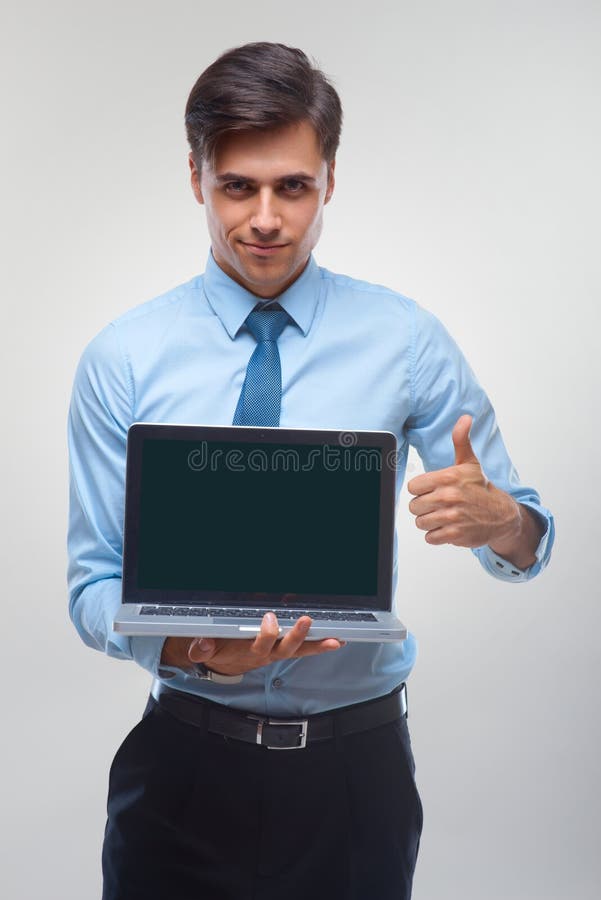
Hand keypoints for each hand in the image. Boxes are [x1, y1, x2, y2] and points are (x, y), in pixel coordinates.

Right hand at [160, 612, 344, 676]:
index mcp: (247, 653)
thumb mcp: (204, 650)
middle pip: (285, 649)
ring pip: (299, 650)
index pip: (260, 645)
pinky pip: (304, 649)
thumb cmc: (217, 650)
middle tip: (305, 620)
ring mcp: (277, 653)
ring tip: (334, 640)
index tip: (270, 618)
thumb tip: (203, 643)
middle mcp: (266, 654)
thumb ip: (201, 648)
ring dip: (316, 645)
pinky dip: (319, 645)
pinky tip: (335, 641)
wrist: (223, 662)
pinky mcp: (284, 649)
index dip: (267, 635)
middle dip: (297, 636)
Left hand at [407, 414, 520, 548]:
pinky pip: (431, 537)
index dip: (421, 490)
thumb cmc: (480, 488)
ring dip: (430, 521)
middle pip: (414, 506)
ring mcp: (452, 517)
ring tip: (444, 515)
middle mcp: (448, 497)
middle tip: (438, 504)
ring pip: (421, 522)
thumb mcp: (470, 463)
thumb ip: (461, 440)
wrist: (501, 515)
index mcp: (448, 477)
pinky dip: (437, 535)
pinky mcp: (455, 534)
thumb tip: (465, 418)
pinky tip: (448, 527)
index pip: (413, 487)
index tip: (432, 490)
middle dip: (424, 507)